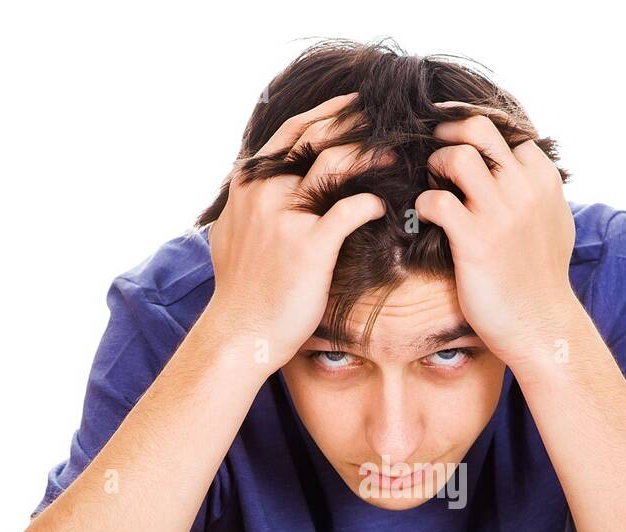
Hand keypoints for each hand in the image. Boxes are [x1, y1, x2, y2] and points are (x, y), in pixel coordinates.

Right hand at [200, 93, 384, 376]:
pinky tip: (384, 206)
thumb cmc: (240, 290)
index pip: (291, 131)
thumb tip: (255, 188)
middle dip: (354, 122)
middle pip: (316, 136)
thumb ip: (246, 204)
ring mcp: (285, 215)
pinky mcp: (309, 245)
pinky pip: (351, 209)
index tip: (353, 105)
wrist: (240, 332)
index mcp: (248, 183)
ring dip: (370, 155)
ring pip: (335, 164)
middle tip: (386, 118)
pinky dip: (372, 203)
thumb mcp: (230, 233)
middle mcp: (264, 190)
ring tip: (395, 155)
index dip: (326, 113)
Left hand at [414, 106, 581, 380]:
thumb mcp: (556, 222)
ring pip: (456, 156)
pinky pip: (436, 200)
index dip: (477, 137)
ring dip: (435, 166)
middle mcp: (524, 189)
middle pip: (479, 128)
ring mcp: (500, 213)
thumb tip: (525, 164)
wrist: (541, 325)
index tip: (464, 152)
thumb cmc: (542, 278)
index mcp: (544, 180)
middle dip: (449, 135)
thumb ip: (539, 189)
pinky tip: (426, 218)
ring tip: (433, 186)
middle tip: (437, 154)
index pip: (506, 131)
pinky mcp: (475, 241)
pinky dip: (423, 204)